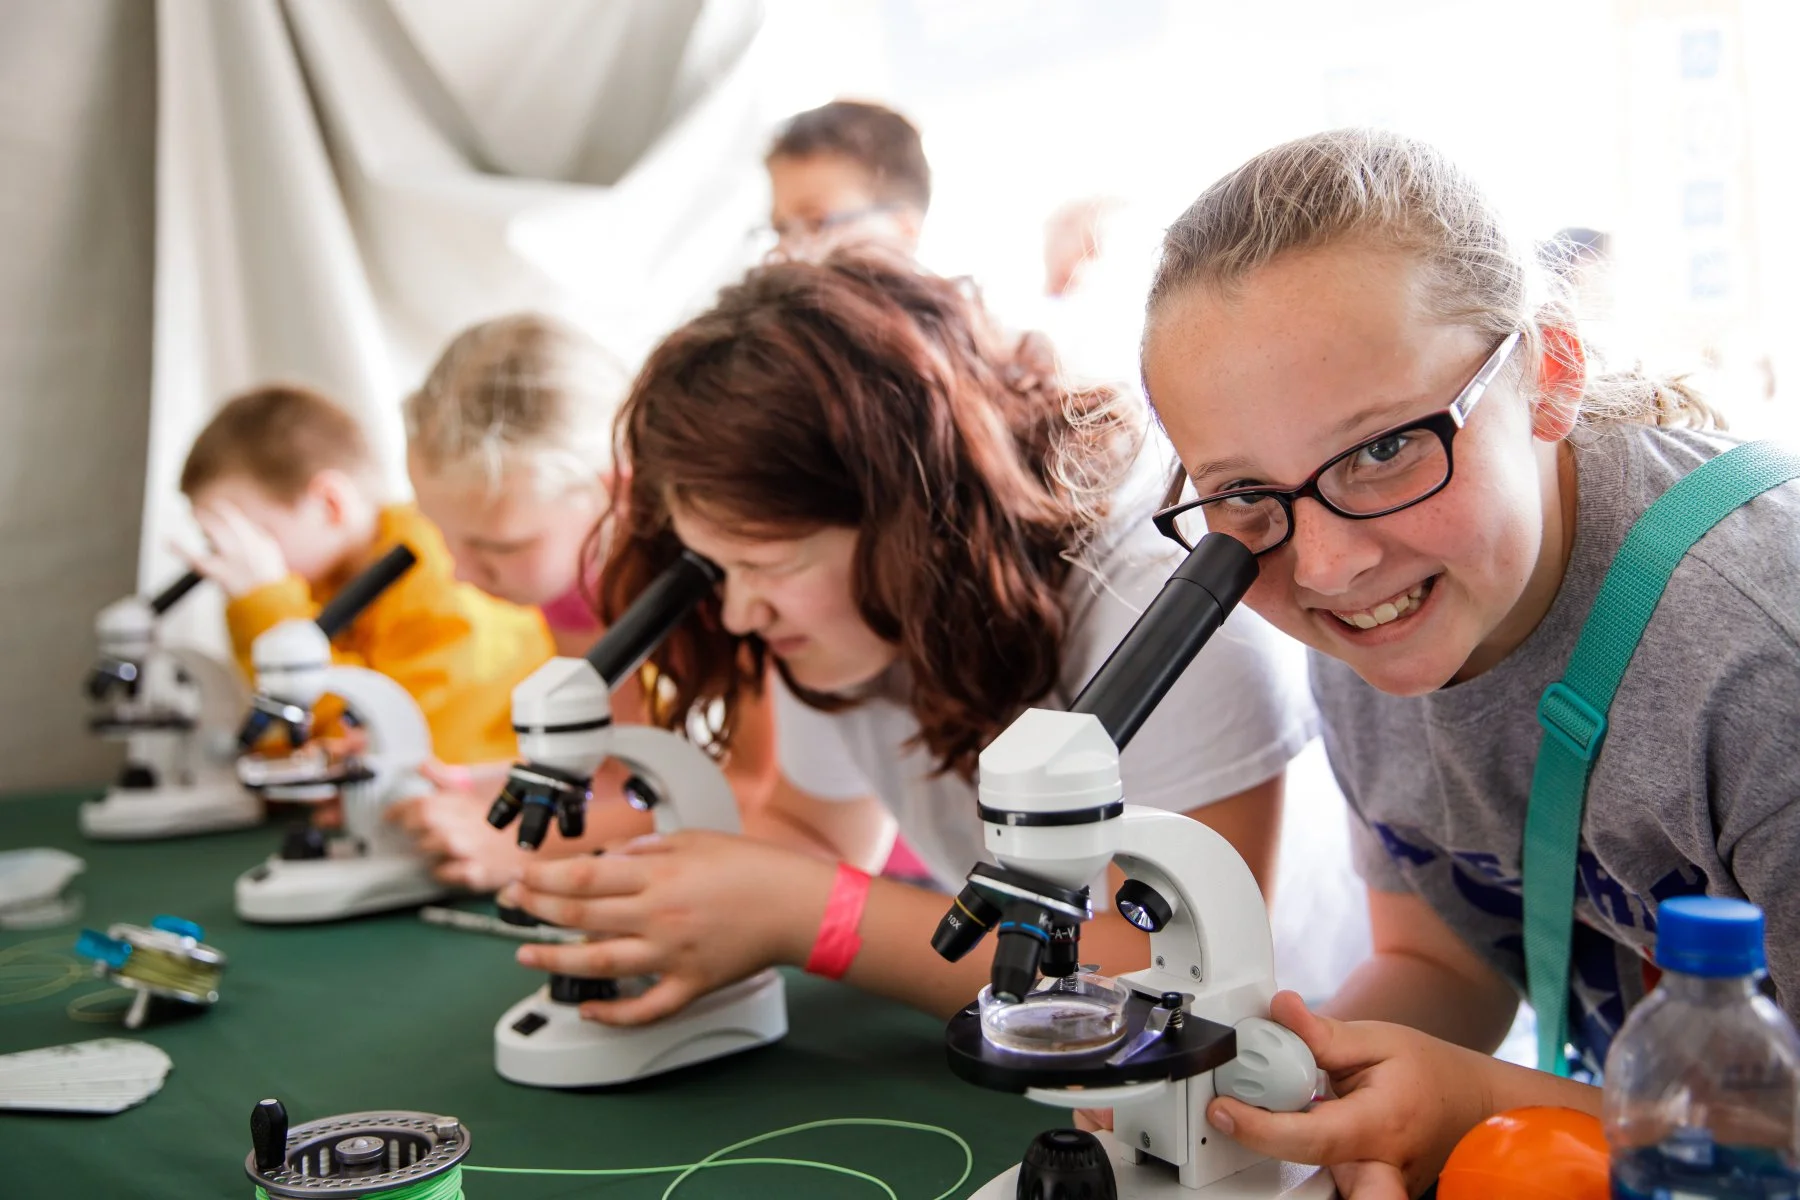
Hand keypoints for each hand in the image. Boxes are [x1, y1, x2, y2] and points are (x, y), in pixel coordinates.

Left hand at [181, 500, 288, 596]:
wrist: (272, 606)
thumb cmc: (269, 585)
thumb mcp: (271, 558)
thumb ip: (261, 540)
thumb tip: (250, 526)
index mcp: (261, 542)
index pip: (239, 518)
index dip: (224, 510)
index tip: (216, 507)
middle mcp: (248, 546)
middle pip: (228, 519)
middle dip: (212, 510)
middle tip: (200, 508)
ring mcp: (234, 559)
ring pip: (216, 530)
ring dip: (202, 518)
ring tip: (192, 513)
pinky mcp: (221, 574)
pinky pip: (197, 560)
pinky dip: (180, 550)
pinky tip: (169, 541)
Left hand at [387, 761, 534, 890]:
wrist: (547, 838)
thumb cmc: (517, 811)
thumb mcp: (483, 785)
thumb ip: (447, 777)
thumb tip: (421, 764)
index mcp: (460, 801)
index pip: (417, 805)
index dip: (398, 811)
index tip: (390, 817)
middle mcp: (461, 826)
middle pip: (420, 826)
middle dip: (413, 829)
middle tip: (417, 831)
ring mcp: (468, 852)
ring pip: (429, 850)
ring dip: (428, 849)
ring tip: (437, 847)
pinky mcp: (477, 875)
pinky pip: (446, 875)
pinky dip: (444, 871)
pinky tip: (450, 866)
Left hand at [500, 830, 832, 1025]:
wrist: (797, 905)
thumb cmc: (754, 868)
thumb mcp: (694, 839)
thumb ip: (647, 848)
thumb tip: (609, 859)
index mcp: (659, 875)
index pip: (582, 877)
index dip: (542, 878)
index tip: (521, 877)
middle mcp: (658, 916)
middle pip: (580, 916)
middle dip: (535, 909)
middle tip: (511, 904)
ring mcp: (671, 954)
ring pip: (599, 963)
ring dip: (554, 958)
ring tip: (525, 953)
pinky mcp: (689, 984)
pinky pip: (644, 1008)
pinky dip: (612, 1014)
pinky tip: (588, 1008)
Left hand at [1206, 992, 1492, 1198]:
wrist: (1470, 1105)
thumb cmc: (1430, 1073)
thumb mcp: (1379, 1039)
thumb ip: (1324, 1034)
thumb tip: (1280, 1011)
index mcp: (1380, 1125)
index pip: (1310, 1138)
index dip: (1259, 1126)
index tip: (1224, 1109)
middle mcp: (1379, 1167)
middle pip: (1321, 1185)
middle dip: (1285, 1168)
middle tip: (1236, 1125)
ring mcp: (1375, 1185)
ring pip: (1327, 1189)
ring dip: (1288, 1159)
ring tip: (1258, 1117)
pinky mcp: (1365, 1189)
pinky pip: (1329, 1181)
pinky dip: (1303, 1156)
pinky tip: (1286, 1126)